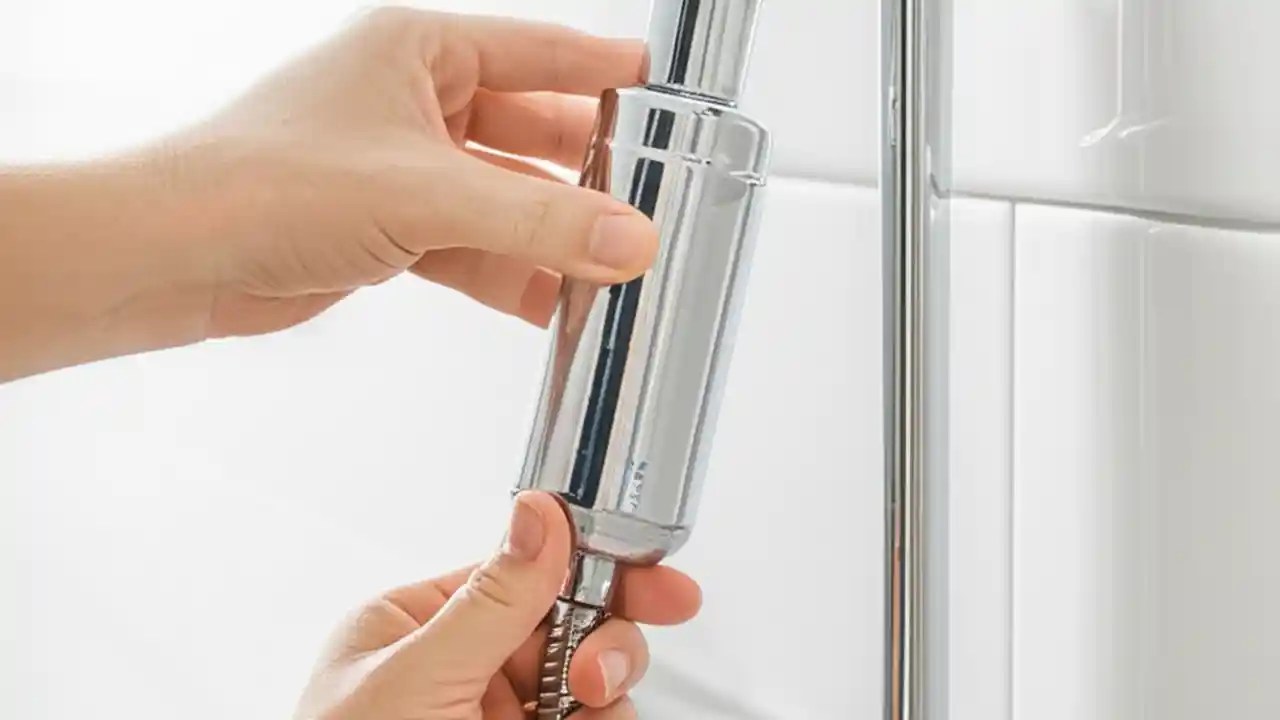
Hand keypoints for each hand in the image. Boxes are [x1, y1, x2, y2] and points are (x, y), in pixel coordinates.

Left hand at [184, 7, 657, 336]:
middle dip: (584, 173)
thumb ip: (539, 220)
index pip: (538, 50)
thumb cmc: (268, 182)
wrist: (178, 258)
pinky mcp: (387, 229)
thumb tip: (632, 238)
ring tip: (612, 266)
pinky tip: (551, 303)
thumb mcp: (428, 194)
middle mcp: (412, 102)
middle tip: (649, 200)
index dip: (602, 71)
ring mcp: (400, 169)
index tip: (661, 93)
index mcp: (418, 51)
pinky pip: (470, 246)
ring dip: (550, 234)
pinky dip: (509, 274)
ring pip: (501, 197)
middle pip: (527, 131)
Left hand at [293, 491, 700, 719]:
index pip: (522, 572)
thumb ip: (490, 603)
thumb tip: (538, 517)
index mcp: (413, 628)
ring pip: (589, 687)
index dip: (596, 569)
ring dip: (602, 702)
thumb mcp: (418, 683)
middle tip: (596, 677)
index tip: (658, 586)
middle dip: (600, 647)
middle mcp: (456, 672)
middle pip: (568, 626)